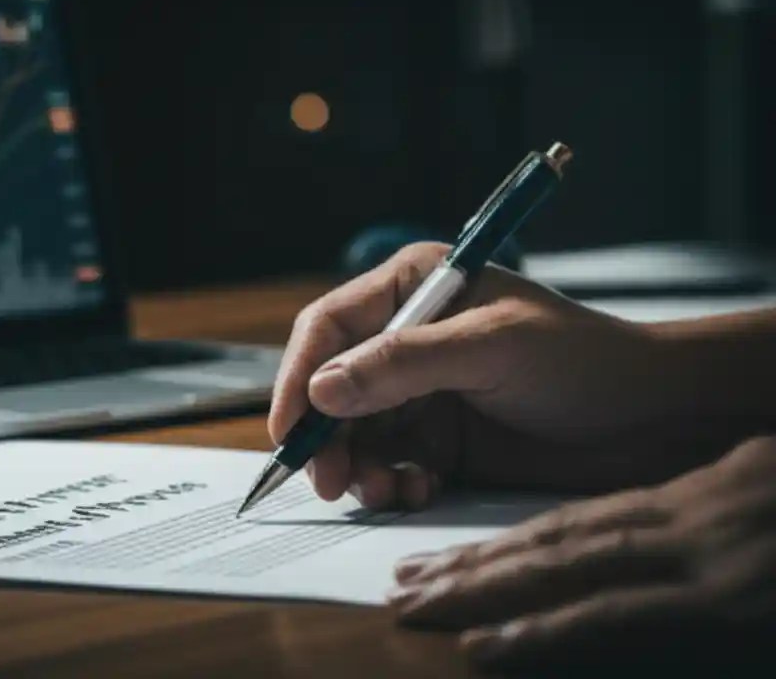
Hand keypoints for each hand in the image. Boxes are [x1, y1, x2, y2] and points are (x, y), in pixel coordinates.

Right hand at [268, 242, 736, 509]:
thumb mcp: (492, 350)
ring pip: (352, 433)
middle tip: (331, 482)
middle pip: (329, 387)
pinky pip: (386, 464)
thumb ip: (403, 365)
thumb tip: (321, 390)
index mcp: (414, 288)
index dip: (298, 377)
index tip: (290, 429)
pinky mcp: (437, 440)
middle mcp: (405, 337)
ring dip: (357, 467)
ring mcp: (420, 391)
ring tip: (384, 492)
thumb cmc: (583, 361)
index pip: (328, 327)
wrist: (652, 418)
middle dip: (325, 435)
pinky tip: (417, 492)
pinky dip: (389, 484)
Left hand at [385, 434, 775, 672]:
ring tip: (415, 606)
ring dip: (483, 590)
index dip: (510, 543)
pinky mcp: (725, 603)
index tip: (450, 558)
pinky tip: (486, 646)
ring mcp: (706, 561)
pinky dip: (544, 631)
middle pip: (556, 541)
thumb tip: (660, 552)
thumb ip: (712, 531)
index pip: (583, 521)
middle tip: (403, 586)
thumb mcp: (769, 508)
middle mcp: (691, 519)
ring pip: (567, 570)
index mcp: (702, 497)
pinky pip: (614, 618)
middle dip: (475, 566)